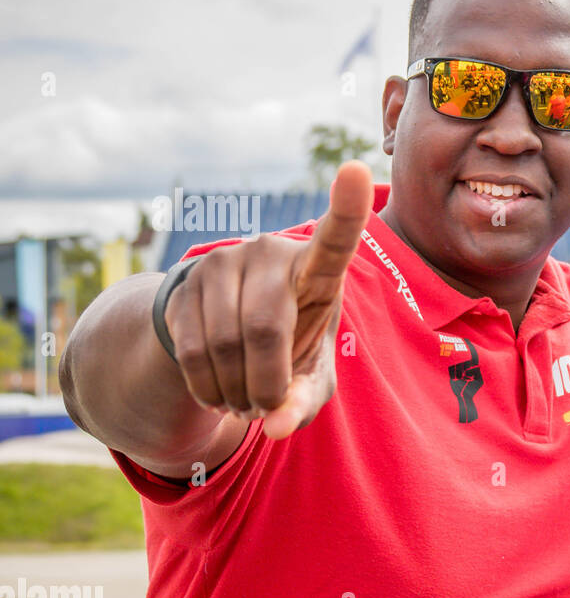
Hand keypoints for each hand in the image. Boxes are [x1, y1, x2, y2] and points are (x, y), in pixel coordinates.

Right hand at [162, 162, 372, 439]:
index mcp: (317, 269)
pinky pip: (190, 351)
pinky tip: (219, 394)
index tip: (356, 170)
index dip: (347, 208)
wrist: (232, 332)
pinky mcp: (185, 284)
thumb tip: (276, 427)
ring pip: (222, 345)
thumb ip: (304, 403)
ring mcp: (223, 262)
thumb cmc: (293, 347)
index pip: (336, 240)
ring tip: (245, 400)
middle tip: (266, 407)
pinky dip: (206, 388)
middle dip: (264, 385)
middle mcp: (270, 252)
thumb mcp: (312, 376)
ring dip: (234, 393)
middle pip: (263, 331)